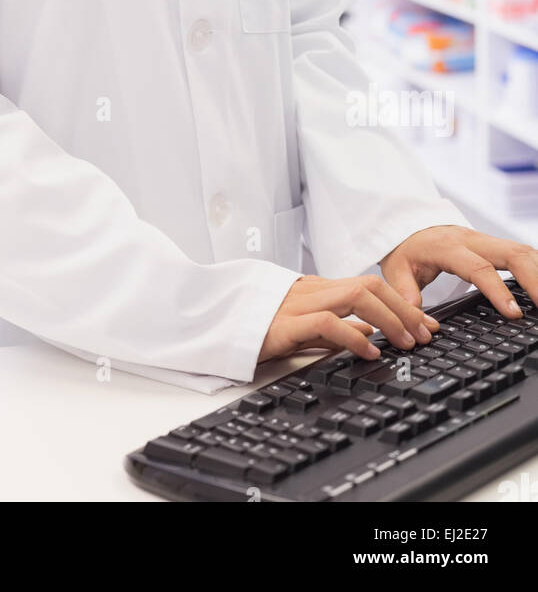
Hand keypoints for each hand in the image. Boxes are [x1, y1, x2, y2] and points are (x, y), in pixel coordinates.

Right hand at [258, 272, 439, 364]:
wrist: (212, 323)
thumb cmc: (256, 326)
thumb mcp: (305, 328)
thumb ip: (337, 328)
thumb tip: (370, 332)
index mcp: (317, 289)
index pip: (370, 285)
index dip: (402, 303)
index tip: (426, 324)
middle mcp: (312, 290)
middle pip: (370, 285)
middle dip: (404, 309)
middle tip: (425, 334)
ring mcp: (298, 303)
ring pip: (356, 296)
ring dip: (390, 319)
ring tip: (406, 343)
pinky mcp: (284, 323)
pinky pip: (327, 322)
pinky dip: (354, 336)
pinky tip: (369, 351)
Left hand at [380, 224, 537, 316]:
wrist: (409, 223)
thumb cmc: (406, 249)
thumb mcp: (396, 269)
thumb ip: (405, 293)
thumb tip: (420, 320)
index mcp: (448, 247)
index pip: (478, 268)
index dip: (498, 290)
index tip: (514, 313)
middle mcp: (472, 240)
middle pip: (512, 253)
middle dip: (534, 280)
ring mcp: (487, 241)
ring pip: (523, 250)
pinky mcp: (495, 246)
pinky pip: (522, 253)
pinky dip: (536, 268)